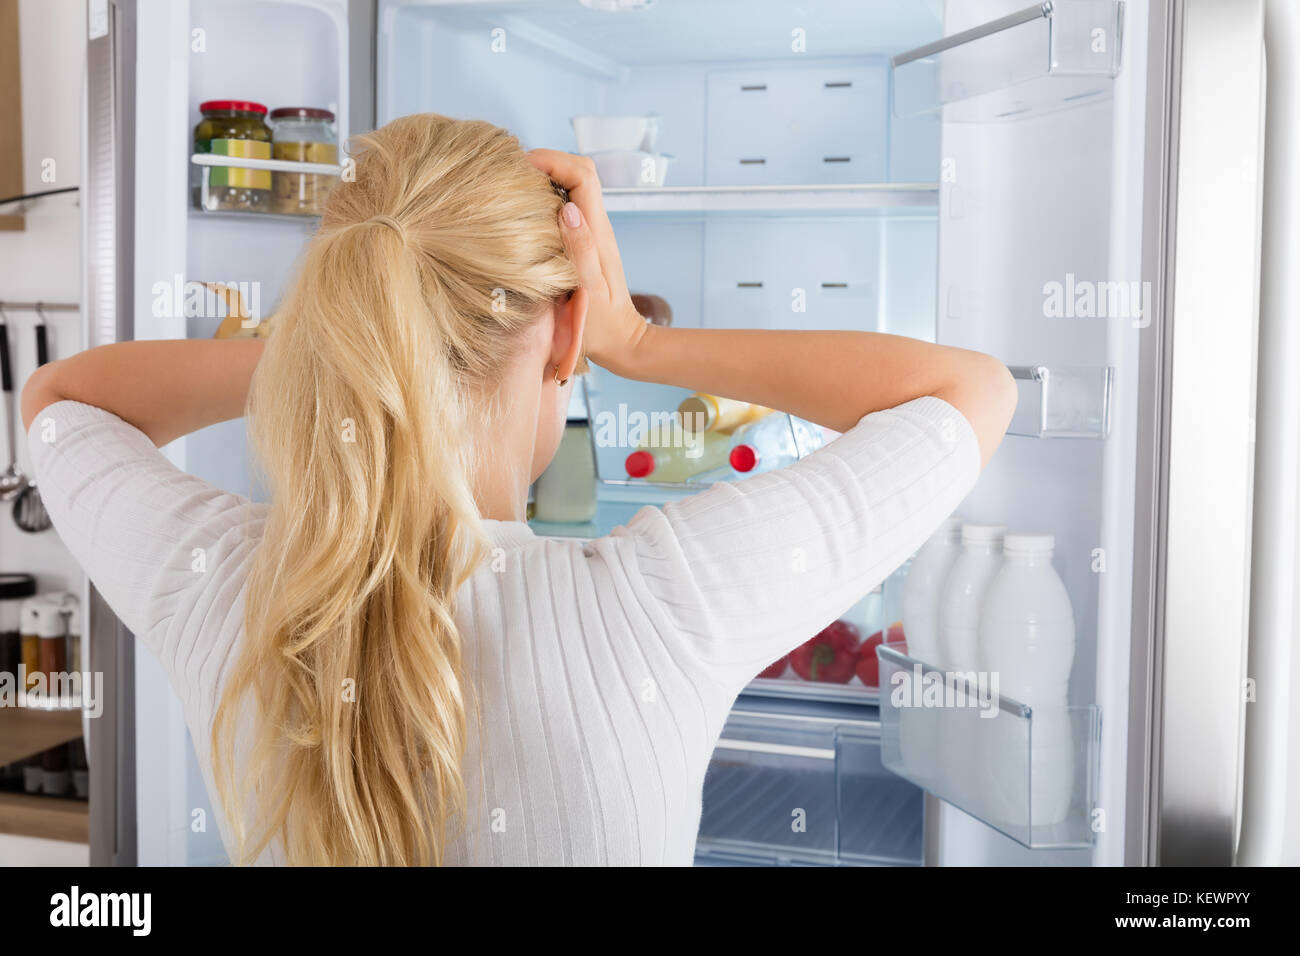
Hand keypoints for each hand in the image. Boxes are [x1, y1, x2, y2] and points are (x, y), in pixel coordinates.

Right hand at [526, 149, 648, 371]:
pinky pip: (566, 205)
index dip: (552, 160)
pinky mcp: (583, 242)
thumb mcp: (588, 292)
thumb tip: (569, 208)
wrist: (620, 342)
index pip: (582, 174)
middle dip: (547, 161)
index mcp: (598, 232)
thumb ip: (580, 251)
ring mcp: (591, 232)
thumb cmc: (601, 326)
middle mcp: (596, 225)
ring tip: (512, 186)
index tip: (520, 166)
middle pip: (579, 170)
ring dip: (545, 177)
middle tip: (511, 171)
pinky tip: (523, 211)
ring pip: (572, 186)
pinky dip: (545, 198)